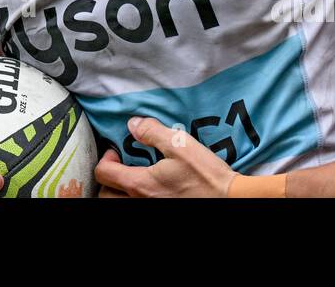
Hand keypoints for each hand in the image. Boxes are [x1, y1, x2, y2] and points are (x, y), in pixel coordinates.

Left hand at [93, 117, 236, 197]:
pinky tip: (150, 186)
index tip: (117, 150)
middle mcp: (141, 201)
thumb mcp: (179, 144)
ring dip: (119, 190)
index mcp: (141, 184)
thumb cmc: (206, 175)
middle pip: (106, 194)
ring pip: (119, 203)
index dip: (106, 158)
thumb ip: (153, 132)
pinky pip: (136, 205)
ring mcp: (152, 208)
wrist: (229, 199)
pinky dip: (133, 197)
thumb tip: (133, 125)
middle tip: (120, 164)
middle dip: (108, 178)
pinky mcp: (163, 210)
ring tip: (132, 176)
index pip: (104, 173)